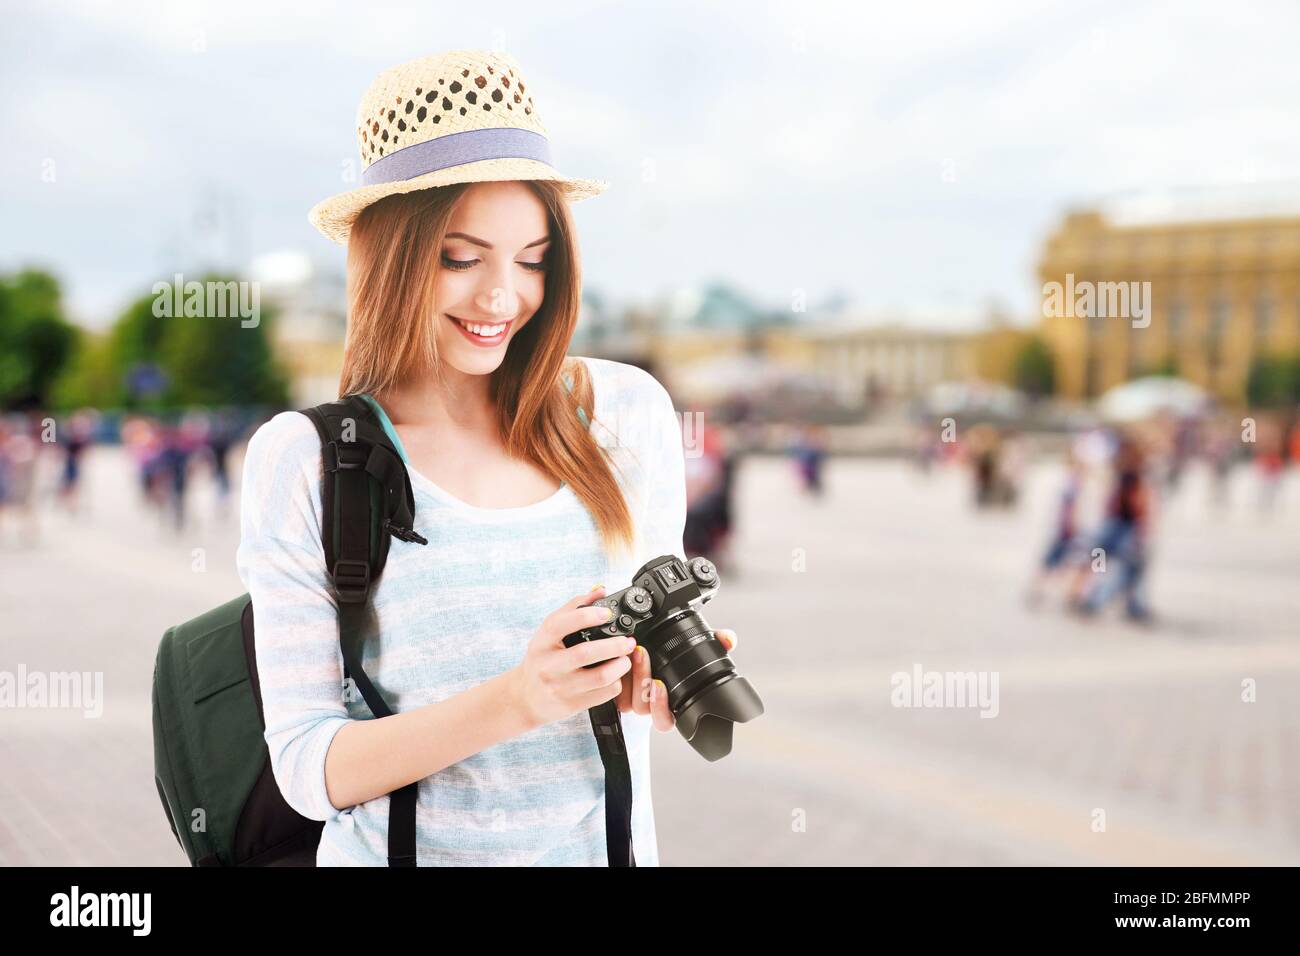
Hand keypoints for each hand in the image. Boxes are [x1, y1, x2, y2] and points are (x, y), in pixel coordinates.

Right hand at [508, 586, 635, 730]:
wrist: (525, 697)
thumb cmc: (542, 659)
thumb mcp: (549, 632)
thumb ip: (574, 608)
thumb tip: (600, 591)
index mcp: (542, 641)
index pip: (562, 625)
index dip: (588, 616)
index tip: (608, 613)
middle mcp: (548, 665)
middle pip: (585, 653)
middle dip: (614, 645)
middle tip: (628, 641)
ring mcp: (559, 687)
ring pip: (600, 677)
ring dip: (620, 666)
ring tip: (625, 659)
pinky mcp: (571, 704)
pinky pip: (603, 694)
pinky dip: (616, 683)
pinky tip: (616, 676)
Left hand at [617, 628, 738, 731]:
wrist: (645, 640)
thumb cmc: (672, 648)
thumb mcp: (695, 643)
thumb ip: (715, 641)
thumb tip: (729, 639)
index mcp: (669, 702)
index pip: (665, 721)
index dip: (661, 709)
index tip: (659, 685)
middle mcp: (648, 703)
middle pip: (642, 706)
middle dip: (642, 679)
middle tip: (642, 653)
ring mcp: (629, 696)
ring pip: (626, 697)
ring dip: (630, 672)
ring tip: (635, 649)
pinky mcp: (613, 686)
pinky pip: (612, 688)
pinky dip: (616, 672)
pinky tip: (620, 655)